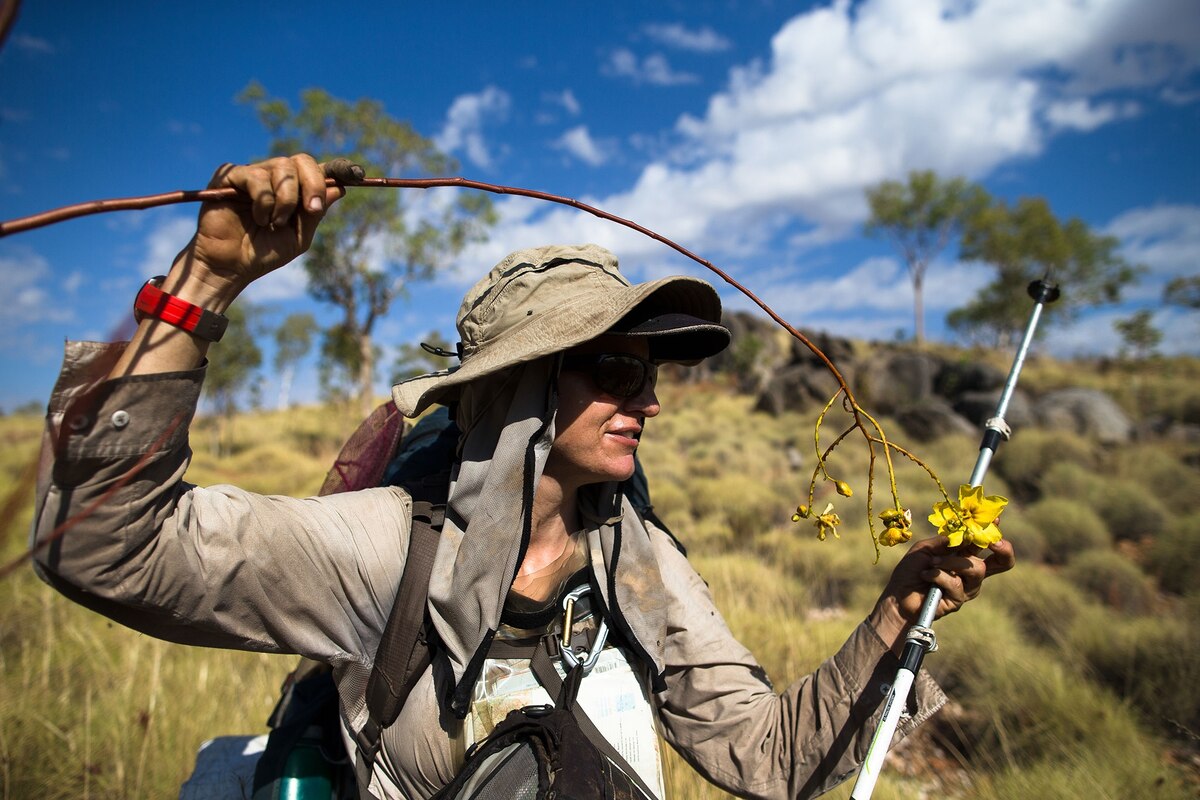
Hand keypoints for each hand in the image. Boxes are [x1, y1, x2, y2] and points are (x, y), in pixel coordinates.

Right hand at [179, 154, 345, 300]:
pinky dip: (263, 202)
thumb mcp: (299, 236)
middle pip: (303, 161)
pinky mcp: (230, 175)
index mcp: (294, 190)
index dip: (340, 168)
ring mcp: (253, 173)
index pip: (319, 170)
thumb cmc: (264, 253)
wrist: (232, 267)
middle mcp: (275, 177)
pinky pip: (256, 177)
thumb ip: (316, 212)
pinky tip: (257, 218)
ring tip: (273, 222)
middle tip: (311, 209)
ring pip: (281, 168)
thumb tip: (340, 188)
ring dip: (284, 200)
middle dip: (312, 185)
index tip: (358, 175)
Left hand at [868, 536, 1014, 651]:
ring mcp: (967, 586)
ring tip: (931, 563)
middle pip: (1002, 562)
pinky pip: (956, 583)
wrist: (898, 596)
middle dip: (1003, 550)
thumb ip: (946, 541)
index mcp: (964, 555)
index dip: (993, 532)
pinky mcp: (959, 600)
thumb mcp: (926, 549)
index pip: (984, 543)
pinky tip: (925, 576)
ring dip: (950, 562)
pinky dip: (938, 576)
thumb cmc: (910, 570)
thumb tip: (965, 532)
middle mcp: (970, 571)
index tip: (996, 520)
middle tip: (994, 542)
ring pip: (975, 568)